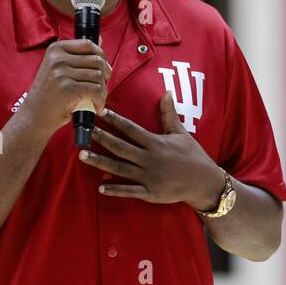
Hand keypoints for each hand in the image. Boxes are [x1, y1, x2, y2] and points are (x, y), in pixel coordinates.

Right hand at [20, 38, 111, 132]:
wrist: (34, 116)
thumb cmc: (49, 93)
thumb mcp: (58, 68)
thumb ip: (78, 55)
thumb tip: (100, 39)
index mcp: (56, 49)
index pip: (88, 44)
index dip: (101, 56)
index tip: (102, 69)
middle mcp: (58, 58)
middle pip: (96, 61)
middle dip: (105, 76)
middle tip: (101, 88)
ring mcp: (61, 73)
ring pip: (98, 76)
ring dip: (103, 91)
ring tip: (98, 100)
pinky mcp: (68, 89)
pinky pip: (96, 90)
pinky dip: (101, 100)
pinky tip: (97, 107)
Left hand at [80, 90, 223, 210]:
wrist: (204, 182)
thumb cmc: (192, 155)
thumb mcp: (181, 133)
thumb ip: (169, 114)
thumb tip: (167, 92)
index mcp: (156, 143)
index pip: (132, 129)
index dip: (116, 121)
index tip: (101, 113)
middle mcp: (150, 159)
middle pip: (121, 147)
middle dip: (102, 139)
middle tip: (85, 132)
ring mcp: (149, 177)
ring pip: (119, 168)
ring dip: (100, 162)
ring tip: (82, 156)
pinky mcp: (150, 192)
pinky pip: (129, 191)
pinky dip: (115, 189)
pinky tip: (100, 186)